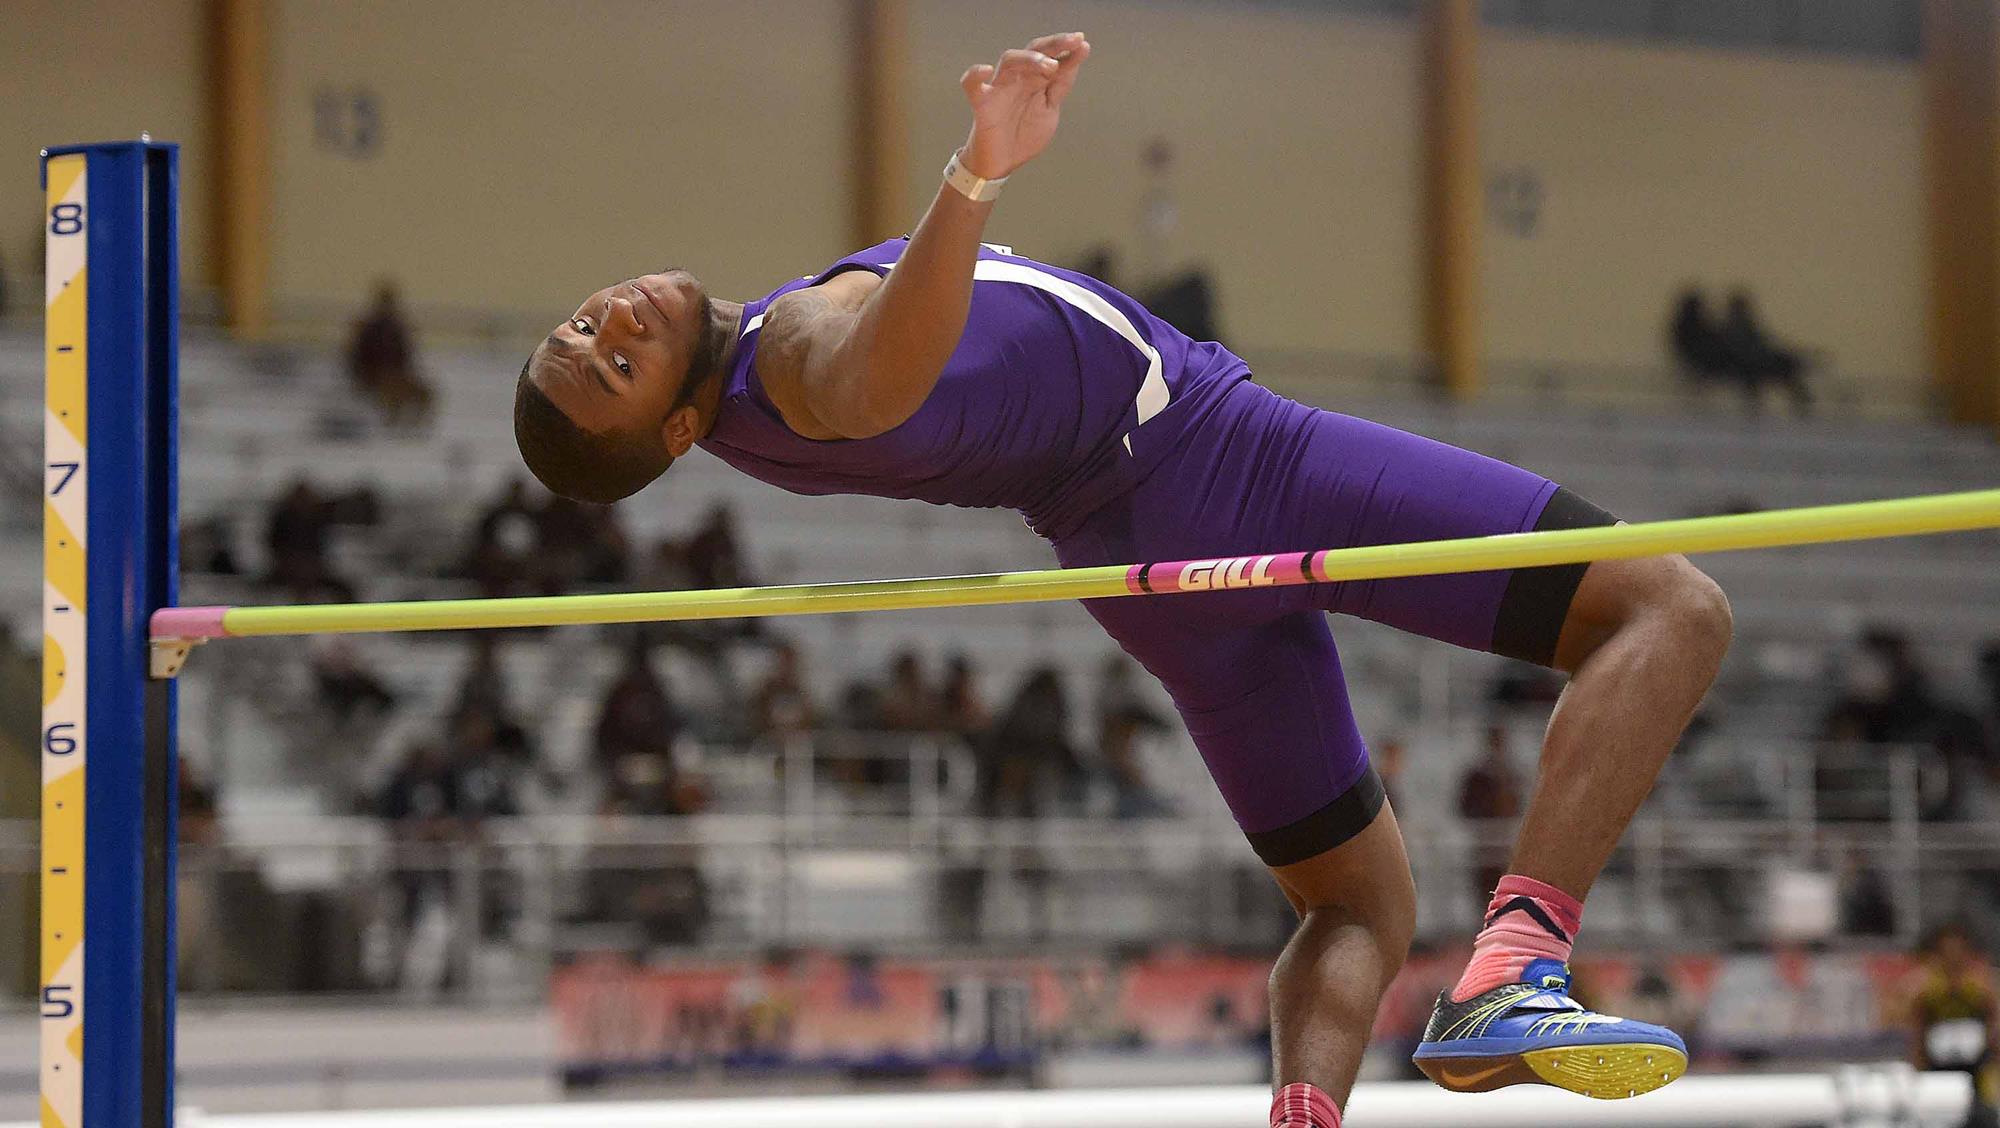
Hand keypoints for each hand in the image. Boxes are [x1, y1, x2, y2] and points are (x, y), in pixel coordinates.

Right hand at [958, 32, 1089, 180]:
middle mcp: (1017, 78)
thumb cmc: (1023, 134)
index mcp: (1035, 79)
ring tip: (1050, 66)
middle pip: (1032, 51)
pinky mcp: (981, 103)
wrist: (1002, 162)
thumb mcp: (1049, 108)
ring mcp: (999, 88)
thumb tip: (1076, 58)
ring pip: (1010, 61)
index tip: (1082, 43)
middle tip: (1073, 42)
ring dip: (1030, 59)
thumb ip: (1060, 86)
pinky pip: (971, 85)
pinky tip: (986, 70)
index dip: (1066, 48)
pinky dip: (975, 75)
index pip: (1050, 55)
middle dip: (1053, 44)